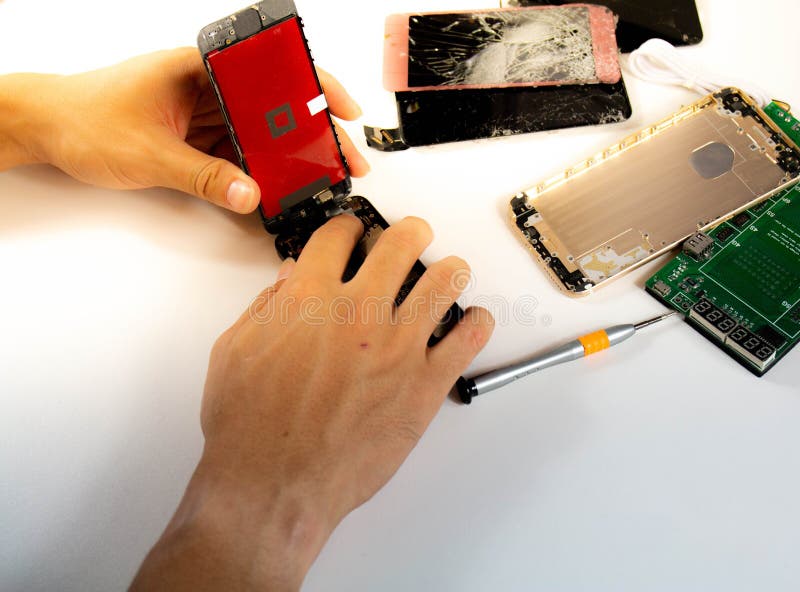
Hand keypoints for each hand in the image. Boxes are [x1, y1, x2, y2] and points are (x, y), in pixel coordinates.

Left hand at [3, 48, 368, 212]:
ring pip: (258, 130)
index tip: (340, 109)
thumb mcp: (150, 153)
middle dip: (310, 130)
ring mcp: (202, 112)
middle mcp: (206, 87)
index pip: (270, 70)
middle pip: (273, 105)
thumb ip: (204, 178)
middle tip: (341, 156)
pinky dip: (256, 168)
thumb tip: (250, 194)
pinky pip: (237, 151)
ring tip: (316, 175)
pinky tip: (275, 183)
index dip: (312, 86)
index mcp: (199, 69)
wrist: (45, 128)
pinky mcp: (196, 136)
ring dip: (286, 153)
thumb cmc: (84, 118)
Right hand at [131, 216, 493, 590]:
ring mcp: (398, 346)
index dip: (348, 225)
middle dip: (410, 231)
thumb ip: (267, 307)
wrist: (274, 486)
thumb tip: (290, 278)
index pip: (339, 235)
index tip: (353, 230)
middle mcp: (360, 312)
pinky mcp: (425, 385)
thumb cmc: (250, 427)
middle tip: (413, 236)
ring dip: (449, 269)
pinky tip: (474, 322)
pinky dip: (478, 324)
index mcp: (311, 297)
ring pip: (445, 280)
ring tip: (449, 271)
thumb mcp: (237, 352)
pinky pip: (468, 341)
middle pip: (402, 242)